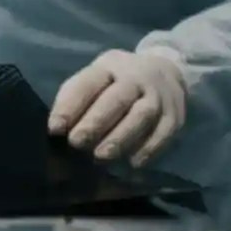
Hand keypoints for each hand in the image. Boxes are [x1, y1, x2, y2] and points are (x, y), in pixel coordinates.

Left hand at [48, 49, 186, 166]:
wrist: (164, 71)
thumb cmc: (114, 83)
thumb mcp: (93, 80)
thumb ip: (74, 99)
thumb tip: (56, 129)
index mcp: (108, 67)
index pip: (88, 84)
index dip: (70, 106)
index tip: (55, 129)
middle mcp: (136, 78)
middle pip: (117, 99)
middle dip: (96, 122)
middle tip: (77, 143)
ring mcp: (158, 95)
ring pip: (142, 115)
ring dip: (121, 138)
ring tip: (101, 156)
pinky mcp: (175, 114)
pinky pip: (165, 131)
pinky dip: (149, 148)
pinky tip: (133, 163)